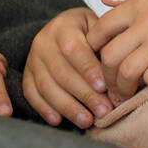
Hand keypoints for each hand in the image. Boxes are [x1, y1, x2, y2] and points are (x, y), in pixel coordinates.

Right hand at [22, 6, 113, 127]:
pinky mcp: (27, 74)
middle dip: (84, 94)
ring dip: (68, 107)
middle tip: (103, 111)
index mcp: (64, 26)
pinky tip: (59, 120)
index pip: (74, 49)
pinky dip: (44, 109)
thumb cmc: (89, 30)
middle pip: (62, 72)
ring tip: (87, 121)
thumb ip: (107, 42)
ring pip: (47, 86)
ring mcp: (33, 58)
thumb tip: (120, 68)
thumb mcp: (99, 27)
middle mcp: (43, 41)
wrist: (63, 27)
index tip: (104, 87)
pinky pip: (31, 94)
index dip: (88, 70)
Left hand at [87, 0, 147, 101]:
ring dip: (123, 86)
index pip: (101, 28)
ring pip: (127, 72)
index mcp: (140, 4)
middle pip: (109, 56)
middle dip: (105, 74)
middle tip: (109, 83)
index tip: (96, 56)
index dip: (93, 45)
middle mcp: (146, 24)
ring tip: (126, 92)